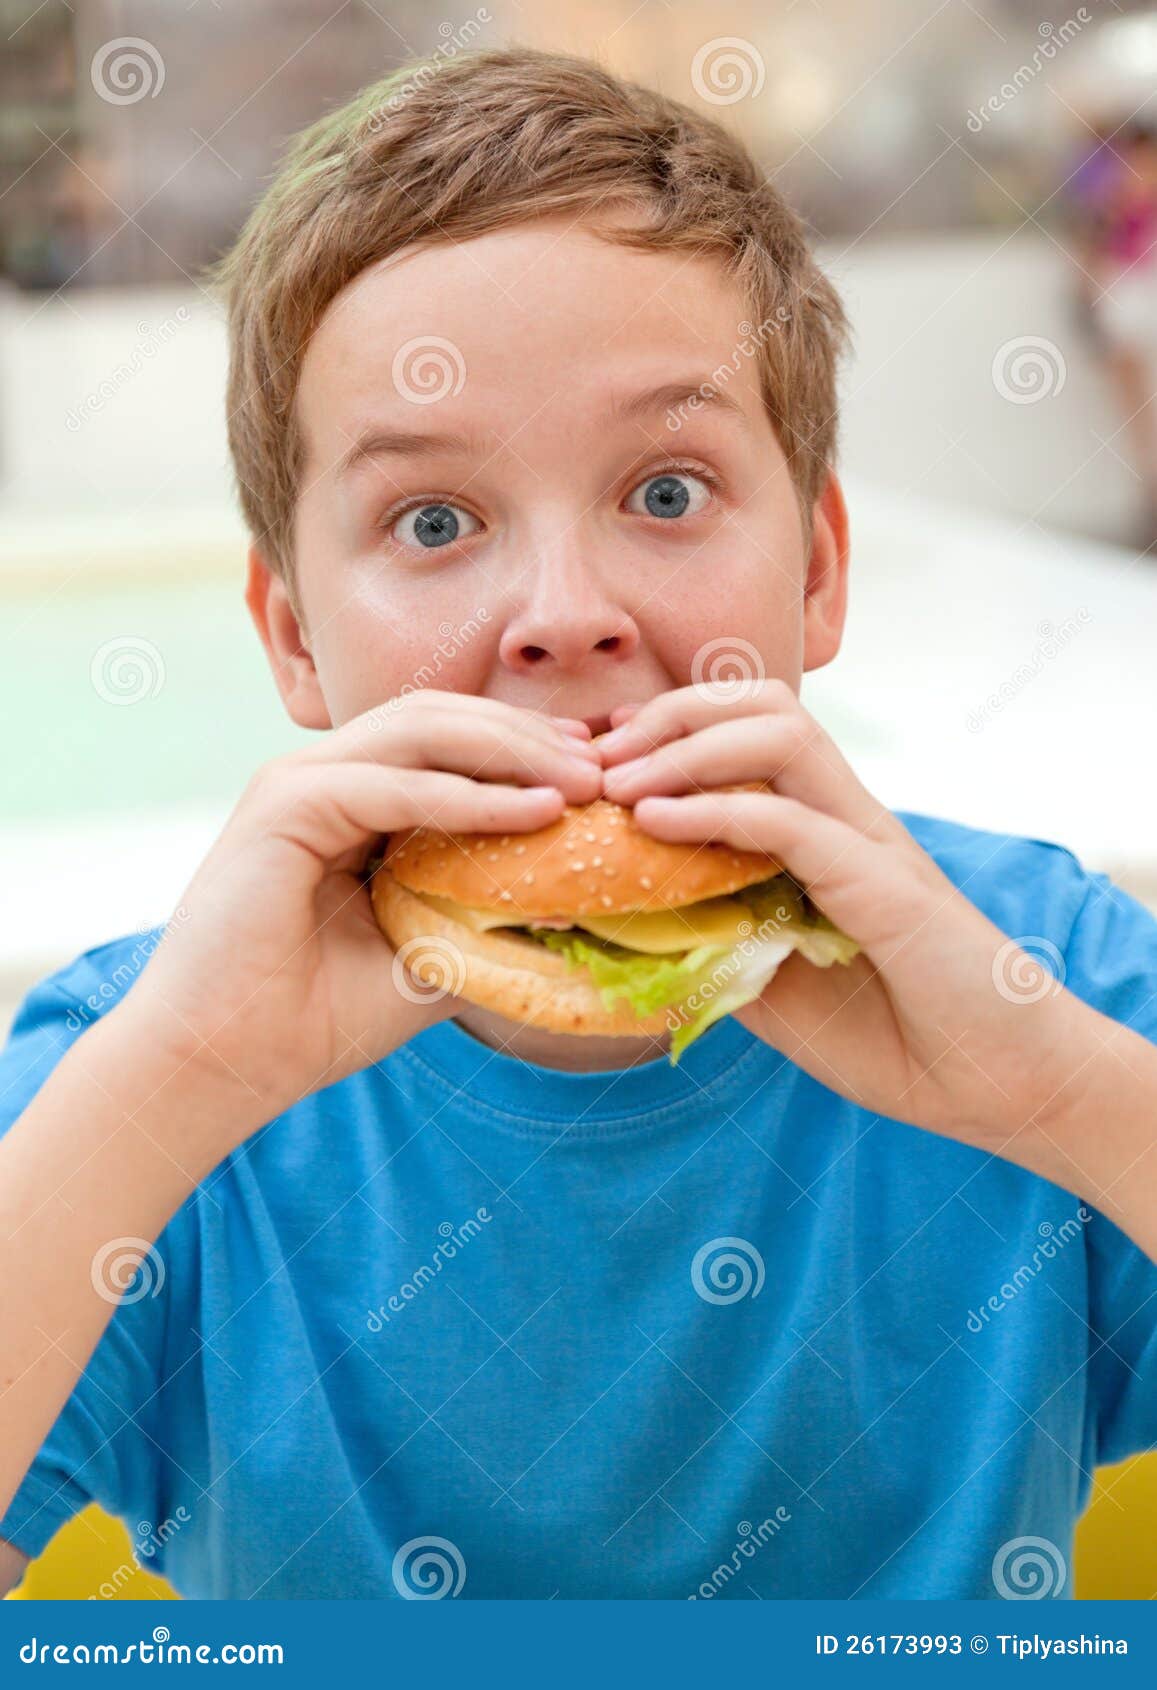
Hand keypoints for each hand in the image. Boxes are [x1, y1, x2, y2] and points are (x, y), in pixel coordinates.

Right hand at [122, 691, 601, 1137]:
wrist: (227, 1062)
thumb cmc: (318, 1017)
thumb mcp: (429, 953)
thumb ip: (487, 919)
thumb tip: (576, 909)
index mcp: (352, 799)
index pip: (448, 741)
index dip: (525, 747)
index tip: (596, 774)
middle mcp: (324, 775)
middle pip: (441, 718)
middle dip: (528, 738)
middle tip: (601, 770)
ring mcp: (298, 780)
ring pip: (420, 732)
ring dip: (509, 752)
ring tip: (579, 784)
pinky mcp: (282, 804)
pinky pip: (392, 784)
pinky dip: (466, 797)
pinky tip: (529, 811)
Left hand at [599, 681, 1084, 1149]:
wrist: (1002, 1084)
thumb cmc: (897, 1036)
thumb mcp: (778, 988)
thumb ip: (718, 947)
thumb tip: (625, 929)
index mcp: (826, 830)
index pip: (750, 731)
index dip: (669, 725)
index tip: (602, 750)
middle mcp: (849, 818)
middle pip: (762, 706)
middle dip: (669, 714)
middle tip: (598, 757)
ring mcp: (871, 844)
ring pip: (783, 736)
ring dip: (688, 748)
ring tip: (621, 784)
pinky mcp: (887, 887)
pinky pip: (796, 822)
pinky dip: (720, 811)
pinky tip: (658, 823)